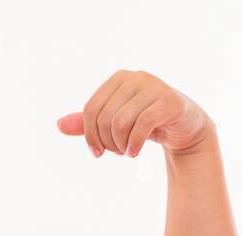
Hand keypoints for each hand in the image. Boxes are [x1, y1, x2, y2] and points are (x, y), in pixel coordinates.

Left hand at [57, 70, 213, 157]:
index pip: (91, 109)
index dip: (89, 136)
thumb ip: (87, 123)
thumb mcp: (114, 123)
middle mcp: (135, 77)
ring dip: (120, 146)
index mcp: (118, 79)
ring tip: (126, 152)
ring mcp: (154, 86)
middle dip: (107, 142)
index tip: (97, 153)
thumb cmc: (145, 123)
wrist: (183, 127)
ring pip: (121, 122)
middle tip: (116, 153)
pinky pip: (142, 125)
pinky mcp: (169, 101)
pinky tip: (134, 153)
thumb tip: (58, 125)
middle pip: (105, 118)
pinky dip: (134, 144)